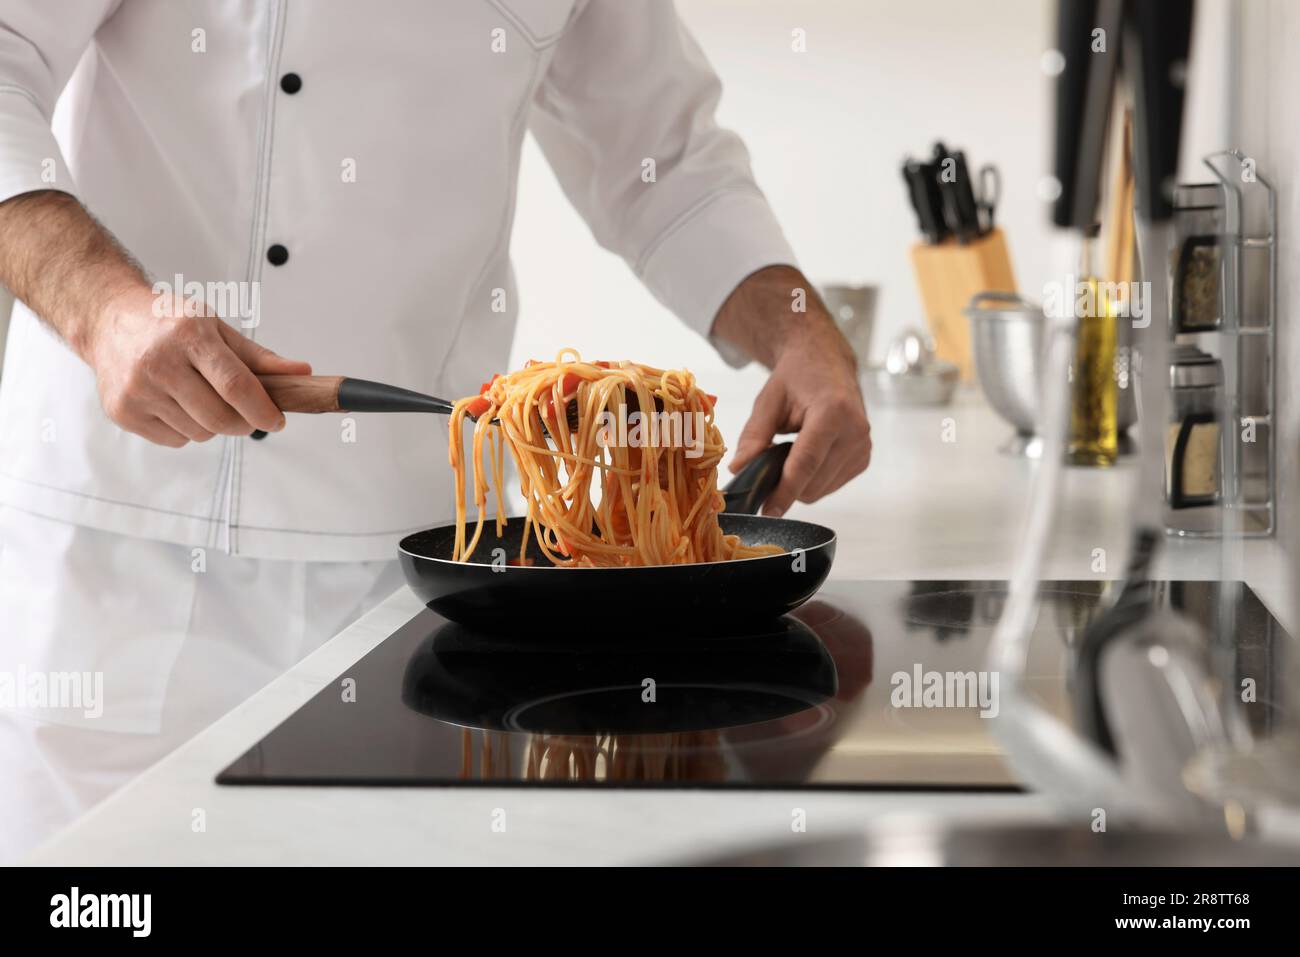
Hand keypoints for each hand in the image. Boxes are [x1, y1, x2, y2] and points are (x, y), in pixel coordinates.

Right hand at [86, 285, 310, 446]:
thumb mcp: (215, 327)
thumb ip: (258, 356)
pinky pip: (175, 440)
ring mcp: (137, 390)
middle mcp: (158, 363)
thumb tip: (302, 373)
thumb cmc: (169, 323)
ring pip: (199, 433)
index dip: (263, 410)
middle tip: (249, 416)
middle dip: (245, 423)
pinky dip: (187, 430)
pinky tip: (176, 403)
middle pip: (219, 418)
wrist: (109, 322)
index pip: (236, 386)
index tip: (278, 421)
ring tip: (202, 397)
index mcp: (188, 335)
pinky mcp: (122, 412)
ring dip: (213, 425)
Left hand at [715, 266, 870, 516]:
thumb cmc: (797, 378)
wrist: (826, 363)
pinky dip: (813, 479)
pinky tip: (807, 455)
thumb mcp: (768, 401)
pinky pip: (831, 485)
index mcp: (833, 412)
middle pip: (814, 482)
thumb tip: (739, 469)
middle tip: (767, 465)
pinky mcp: (864, 458)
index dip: (785, 491)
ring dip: (800, 482)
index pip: (806, 463)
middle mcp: (855, 432)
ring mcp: (863, 447)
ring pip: (821, 489)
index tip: (768, 511)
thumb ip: (753, 436)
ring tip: (790, 451)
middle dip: (786, 484)